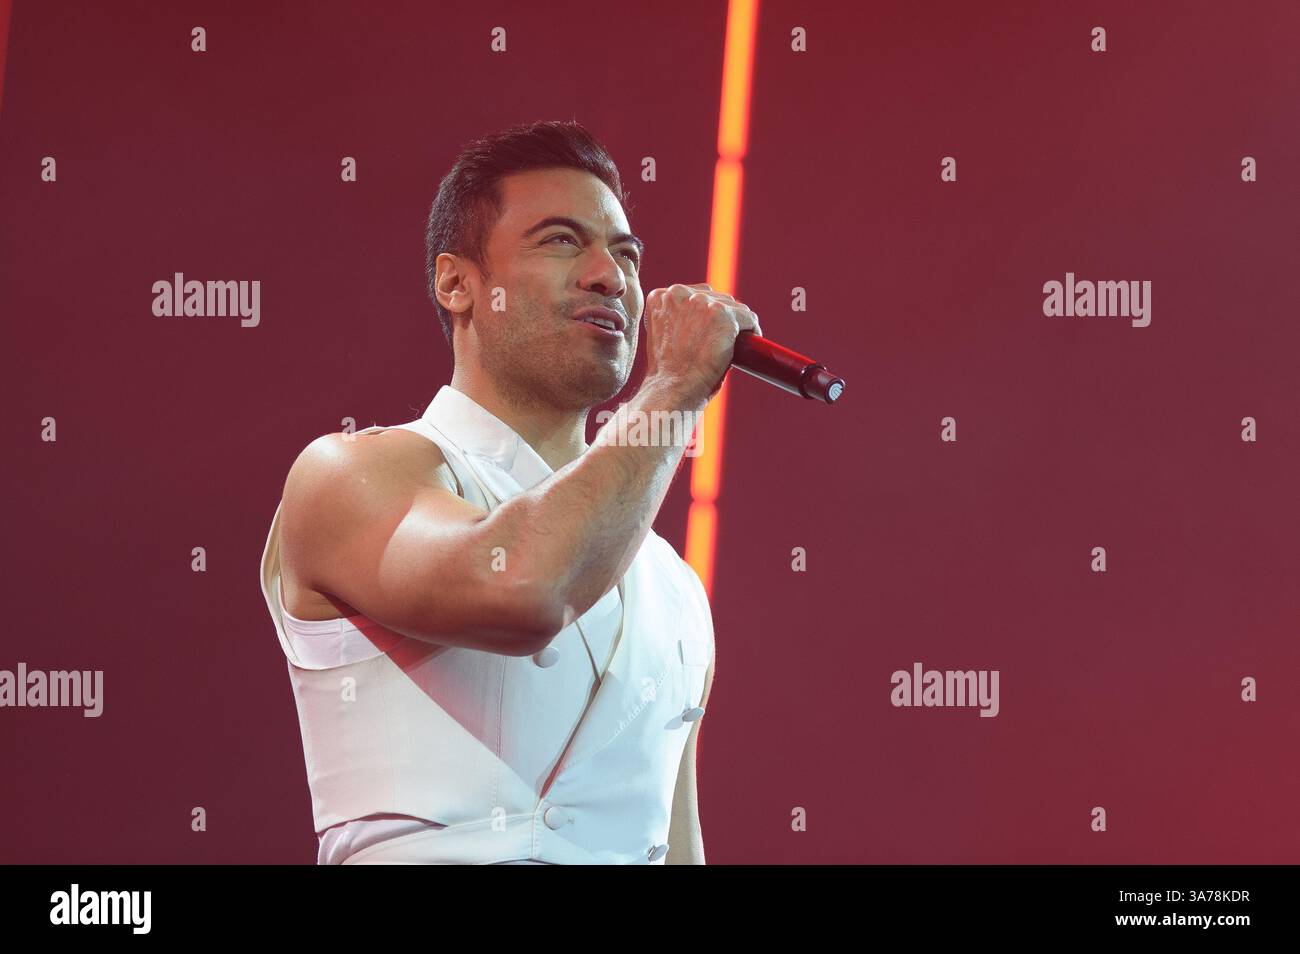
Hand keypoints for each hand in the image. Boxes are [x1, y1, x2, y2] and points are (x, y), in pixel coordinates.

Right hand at [641, 283, 761, 404]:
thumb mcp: (666, 336)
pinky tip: (750, 345)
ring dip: (736, 324)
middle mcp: (679, 293)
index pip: (693, 295)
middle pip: (715, 297)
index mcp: (660, 297)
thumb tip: (708, 320)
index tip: (709, 331)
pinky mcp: (724, 315)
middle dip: (722, 317)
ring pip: (733, 307)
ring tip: (735, 345)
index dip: (704, 314)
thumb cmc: (668, 374)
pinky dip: (752, 331)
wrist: (672, 390)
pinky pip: (748, 318)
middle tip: (724, 341)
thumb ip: (680, 320)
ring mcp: (702, 303)